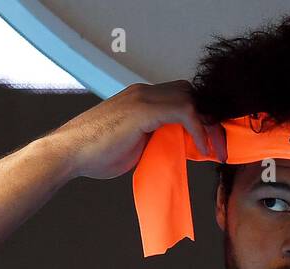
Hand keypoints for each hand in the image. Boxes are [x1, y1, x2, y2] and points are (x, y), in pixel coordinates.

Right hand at [51, 79, 228, 181]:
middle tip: (220, 148)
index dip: (201, 119)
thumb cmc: (96, 154)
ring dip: (208, 124)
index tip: (213, 146)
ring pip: (191, 98)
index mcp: (141, 99)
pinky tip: (201, 148)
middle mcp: (144, 92)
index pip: (182, 98)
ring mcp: (143, 98)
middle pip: (191, 93)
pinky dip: (198, 128)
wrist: (69, 153)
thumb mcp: (137, 147)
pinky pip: (184, 110)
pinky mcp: (142, 109)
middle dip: (210, 119)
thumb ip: (158, 141)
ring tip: (215, 150)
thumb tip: (180, 150)